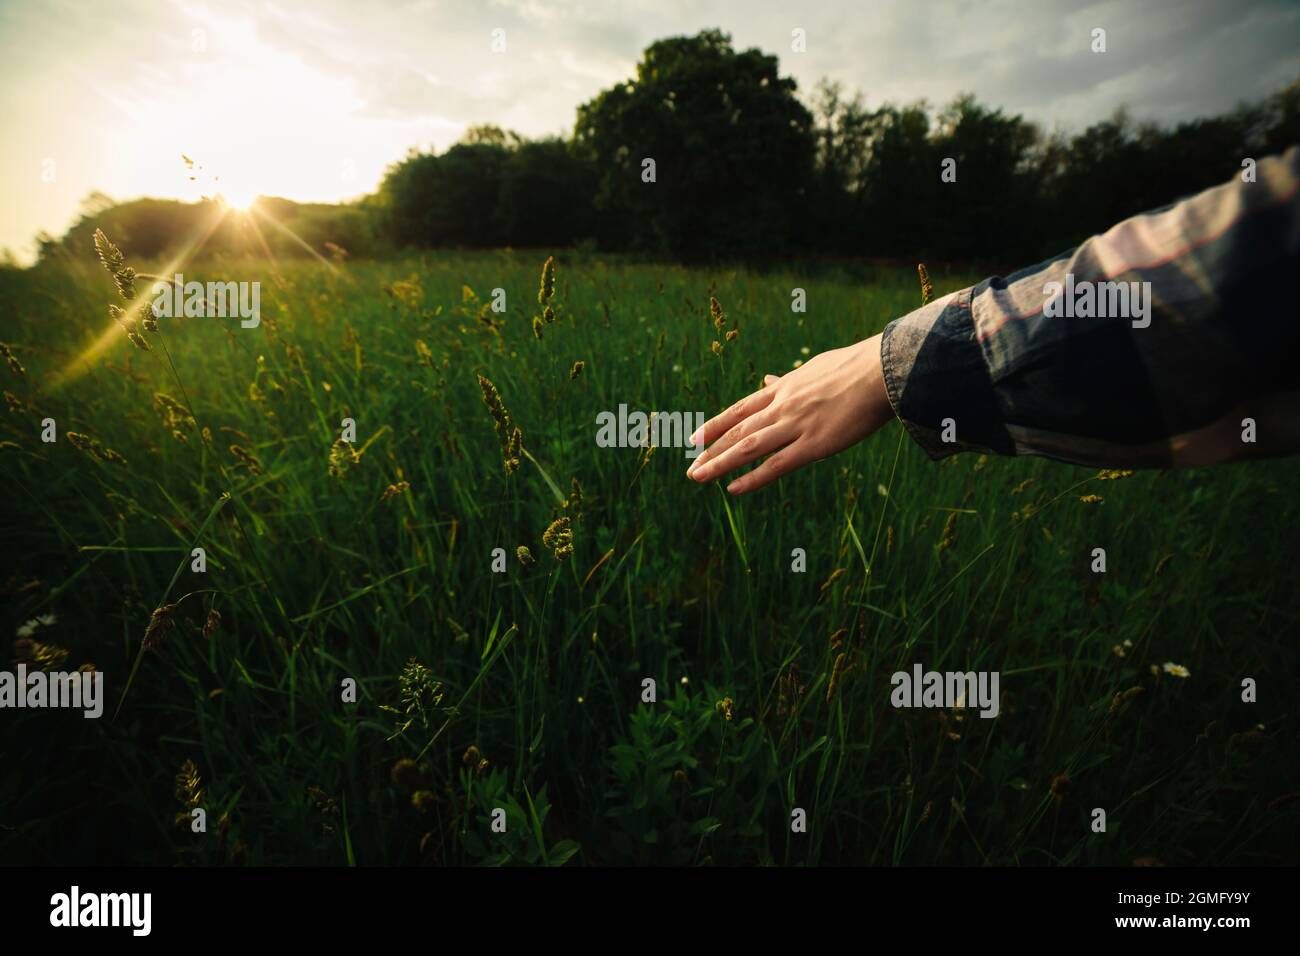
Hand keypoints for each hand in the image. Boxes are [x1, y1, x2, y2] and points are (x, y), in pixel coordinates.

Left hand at [686, 333, 892, 493]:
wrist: (882, 370)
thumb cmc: (855, 368)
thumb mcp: (813, 368)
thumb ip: (788, 380)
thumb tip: (768, 380)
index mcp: (784, 388)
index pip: (740, 409)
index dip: (715, 425)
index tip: (695, 438)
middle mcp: (783, 407)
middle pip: (738, 430)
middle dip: (711, 449)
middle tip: (690, 467)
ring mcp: (796, 425)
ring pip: (748, 447)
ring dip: (719, 463)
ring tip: (697, 477)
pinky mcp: (815, 444)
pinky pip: (777, 465)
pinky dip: (752, 478)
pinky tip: (733, 489)